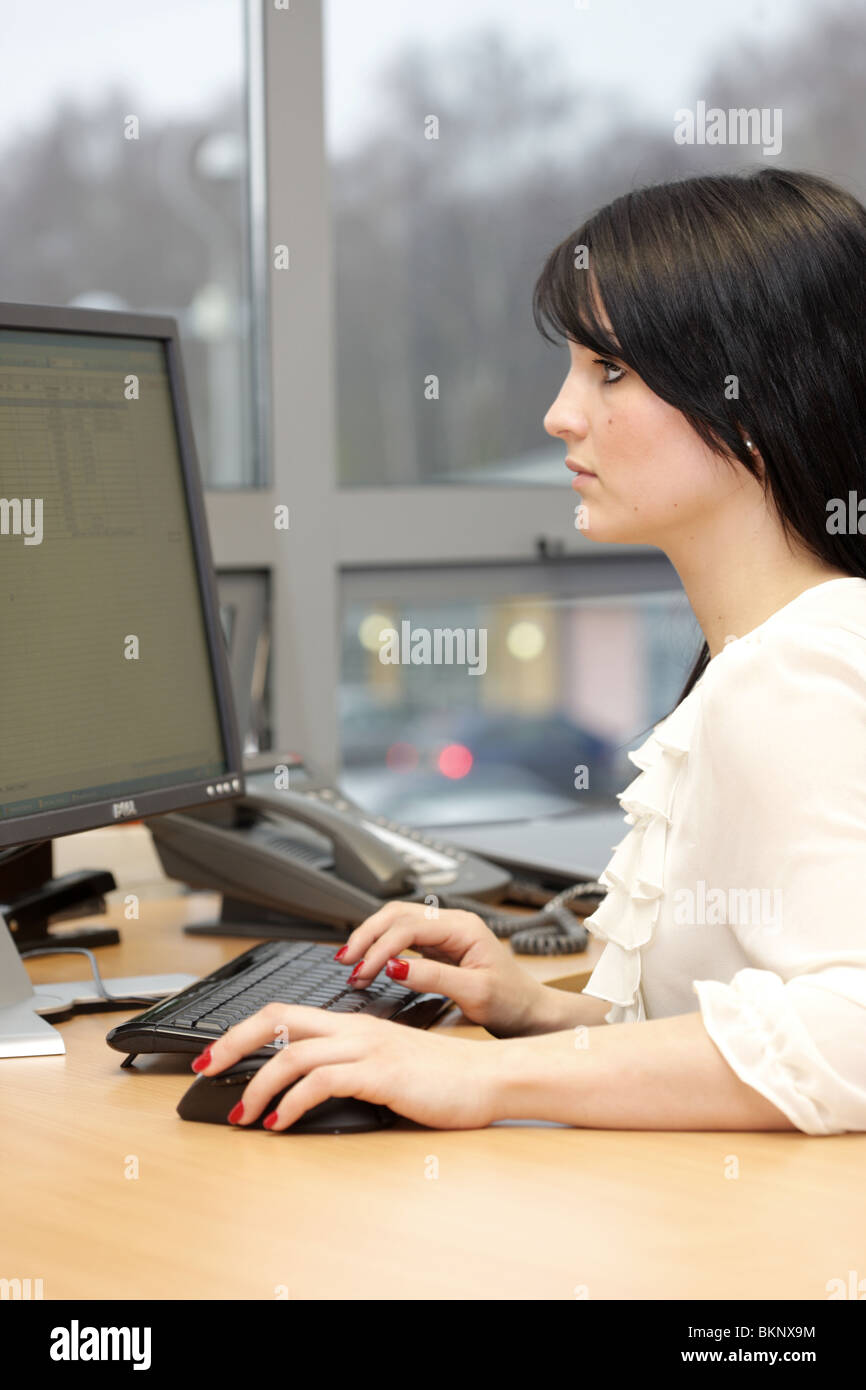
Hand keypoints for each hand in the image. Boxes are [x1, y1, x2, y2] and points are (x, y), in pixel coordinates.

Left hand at [195, 1003, 506, 1129]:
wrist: (490, 1077)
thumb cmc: (445, 1077)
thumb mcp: (388, 1065)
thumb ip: (351, 1068)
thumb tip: (309, 1090)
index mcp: (354, 1024)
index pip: (285, 1013)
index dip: (242, 1030)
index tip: (215, 1054)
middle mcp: (355, 1028)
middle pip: (276, 1019)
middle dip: (231, 1043)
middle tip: (202, 1069)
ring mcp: (368, 1048)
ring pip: (292, 1052)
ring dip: (256, 1084)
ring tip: (242, 1115)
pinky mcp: (381, 1072)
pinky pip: (322, 1081)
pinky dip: (293, 1102)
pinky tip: (282, 1122)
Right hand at [334, 900, 550, 1037]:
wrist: (531, 1012)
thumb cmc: (512, 1002)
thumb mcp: (474, 993)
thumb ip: (433, 978)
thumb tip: (394, 967)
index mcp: (464, 927)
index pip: (409, 927)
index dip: (380, 948)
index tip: (362, 972)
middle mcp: (453, 923)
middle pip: (397, 914)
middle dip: (367, 936)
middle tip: (346, 963)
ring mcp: (446, 933)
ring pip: (397, 922)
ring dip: (371, 939)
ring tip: (351, 964)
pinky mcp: (440, 947)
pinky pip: (403, 938)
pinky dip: (382, 948)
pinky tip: (369, 963)